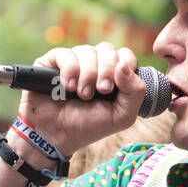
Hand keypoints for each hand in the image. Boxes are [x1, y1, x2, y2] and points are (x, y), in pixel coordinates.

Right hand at [18, 42, 148, 156]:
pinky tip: (67, 87)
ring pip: (87, 51)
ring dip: (87, 75)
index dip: (125, 66)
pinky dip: (70, 70)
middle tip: (101, 91)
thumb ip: (135, 92)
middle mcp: (94, 64)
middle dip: (106, 71)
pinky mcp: (52, 62)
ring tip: (82, 95)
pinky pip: (66, 54)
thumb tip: (124, 65)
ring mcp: (73, 62)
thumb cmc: (89, 126)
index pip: (125, 55)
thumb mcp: (122, 116)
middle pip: (107, 49)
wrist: (57, 136)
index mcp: (113, 75)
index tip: (116, 87)